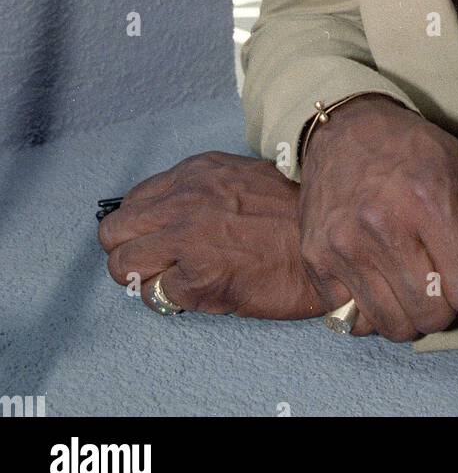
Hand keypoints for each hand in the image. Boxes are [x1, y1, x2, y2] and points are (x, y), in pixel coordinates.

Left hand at [98, 152, 327, 319]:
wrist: (329, 245)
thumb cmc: (293, 217)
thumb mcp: (240, 181)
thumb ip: (199, 192)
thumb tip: (163, 219)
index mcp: (196, 173)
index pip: (133, 201)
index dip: (139, 227)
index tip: (154, 240)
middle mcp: (185, 200)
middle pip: (114, 232)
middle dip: (129, 252)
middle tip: (155, 265)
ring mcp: (188, 239)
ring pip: (123, 264)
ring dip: (144, 277)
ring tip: (175, 281)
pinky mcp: (197, 279)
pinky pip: (155, 295)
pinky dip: (172, 299)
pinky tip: (202, 291)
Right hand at [298, 96, 457, 341]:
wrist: (346, 129)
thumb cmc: (418, 151)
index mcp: (428, 202)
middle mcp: (381, 227)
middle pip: (433, 314)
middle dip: (449, 304)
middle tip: (444, 275)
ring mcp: (343, 246)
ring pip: (395, 325)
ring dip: (414, 314)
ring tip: (416, 282)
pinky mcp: (315, 259)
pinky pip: (354, 320)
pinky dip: (374, 312)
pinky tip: (382, 281)